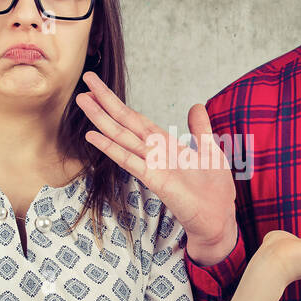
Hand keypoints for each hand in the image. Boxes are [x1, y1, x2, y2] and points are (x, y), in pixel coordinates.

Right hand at [75, 71, 235, 249]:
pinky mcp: (155, 180)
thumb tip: (196, 106)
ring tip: (82, 101)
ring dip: (102, 119)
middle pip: (124, 123)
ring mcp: (152, 166)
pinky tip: (93, 136)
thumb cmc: (214, 191)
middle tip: (85, 80)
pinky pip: (129, 161)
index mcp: (165, 145)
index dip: (118, 103)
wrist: (218, 220)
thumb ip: (200, 128)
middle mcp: (154, 153)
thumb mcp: (211, 150)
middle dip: (105, 102)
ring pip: (122, 138)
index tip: (99, 87)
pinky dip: (111, 148)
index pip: (136, 119)